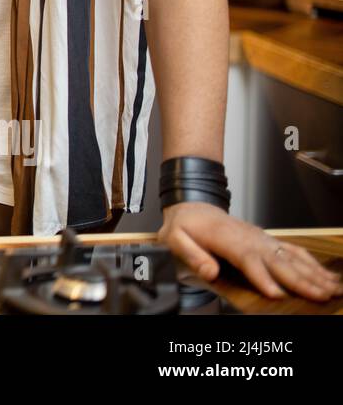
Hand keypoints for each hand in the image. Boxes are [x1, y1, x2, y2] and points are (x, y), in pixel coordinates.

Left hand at [159, 201, 341, 300]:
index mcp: (226, 239)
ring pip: (291, 257)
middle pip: (277, 261)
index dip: (262, 277)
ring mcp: (261, 239)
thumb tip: (209, 271)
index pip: (247, 259)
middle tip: (319, 295)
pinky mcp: (267, 241)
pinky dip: (312, 264)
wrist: (193, 207)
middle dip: (300, 279)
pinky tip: (325, 275)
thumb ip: (191, 254)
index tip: (276, 293)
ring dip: (313, 273)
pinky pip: (293, 252)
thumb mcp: (174, 237)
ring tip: (331, 288)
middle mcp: (249, 238)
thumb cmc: (184, 225)